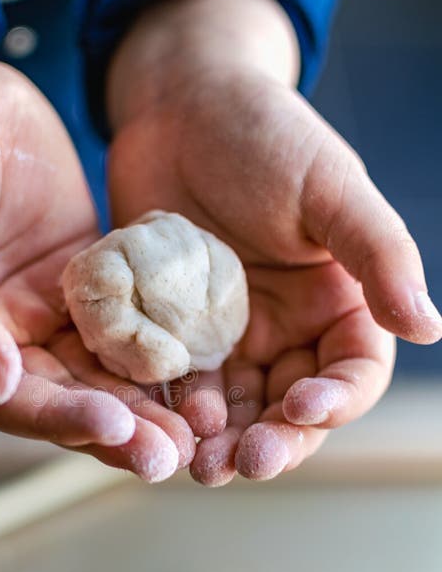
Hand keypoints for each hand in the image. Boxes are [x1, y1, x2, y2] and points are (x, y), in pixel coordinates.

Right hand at [0, 0, 193, 480]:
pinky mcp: (82, 275)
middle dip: (118, 426)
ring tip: (198, 425)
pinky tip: (201, 357)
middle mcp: (0, 339)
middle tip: (172, 453)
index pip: (10, 401)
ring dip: (146, 397)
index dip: (60, 418)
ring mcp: (43, 308)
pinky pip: (125, 313)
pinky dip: (159, 338)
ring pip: (101, 366)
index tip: (114, 428)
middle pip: (65, 396)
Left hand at [106, 0, 441, 484]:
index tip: (301, 409)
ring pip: (233, 408)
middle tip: (243, 463)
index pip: (350, 372)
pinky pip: (176, 382)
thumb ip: (379, 255)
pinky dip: (170, 409)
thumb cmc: (266, 134)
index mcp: (337, 303)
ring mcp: (228, 336)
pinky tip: (156, 424)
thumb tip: (429, 327)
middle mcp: (287, 330)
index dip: (334, 402)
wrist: (182, 108)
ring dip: (219, 441)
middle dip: (272, 440)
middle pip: (289, 407)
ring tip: (199, 464)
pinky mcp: (175, 332)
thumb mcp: (331, 188)